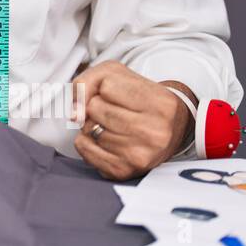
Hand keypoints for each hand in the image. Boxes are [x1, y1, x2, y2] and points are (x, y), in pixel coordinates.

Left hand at [70, 61, 193, 180]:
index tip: (116, 94)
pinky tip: (104, 139)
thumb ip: (88, 81)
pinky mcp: (123, 170)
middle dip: (96, 106)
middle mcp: (154, 132)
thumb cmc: (142, 100)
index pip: (106, 86)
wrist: (170, 130)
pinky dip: (86, 141)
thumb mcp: (119, 75)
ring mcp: (139, 154)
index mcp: (159, 103)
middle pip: (95, 109)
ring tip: (111, 125)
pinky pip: (84, 149)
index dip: (103, 88)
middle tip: (113, 110)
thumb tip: (75, 112)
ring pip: (88, 129)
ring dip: (92, 124)